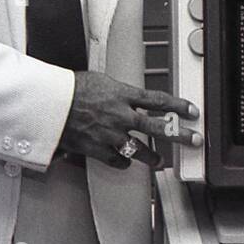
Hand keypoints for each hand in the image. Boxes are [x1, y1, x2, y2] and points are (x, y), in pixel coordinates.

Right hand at [58, 72, 202, 168]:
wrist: (49, 103)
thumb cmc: (69, 87)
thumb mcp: (100, 80)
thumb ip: (118, 91)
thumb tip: (127, 96)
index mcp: (122, 94)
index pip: (159, 100)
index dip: (178, 106)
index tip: (191, 111)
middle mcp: (121, 115)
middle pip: (158, 127)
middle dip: (180, 135)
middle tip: (194, 140)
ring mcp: (111, 134)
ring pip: (140, 150)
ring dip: (152, 158)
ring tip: (159, 162)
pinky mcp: (97, 149)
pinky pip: (116, 160)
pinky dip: (122, 162)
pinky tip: (125, 163)